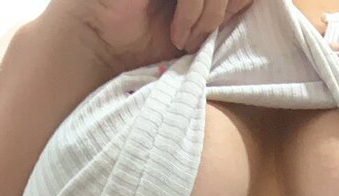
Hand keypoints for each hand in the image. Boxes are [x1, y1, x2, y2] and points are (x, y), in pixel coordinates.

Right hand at [39, 0, 254, 74]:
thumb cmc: (144, 44)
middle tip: (200, 40)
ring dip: (209, 15)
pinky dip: (195, 10)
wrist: (101, 48)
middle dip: (223, 9)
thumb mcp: (195, 29)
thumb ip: (220, 10)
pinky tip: (178, 34)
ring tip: (186, 41)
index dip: (238, 1)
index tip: (218, 30)